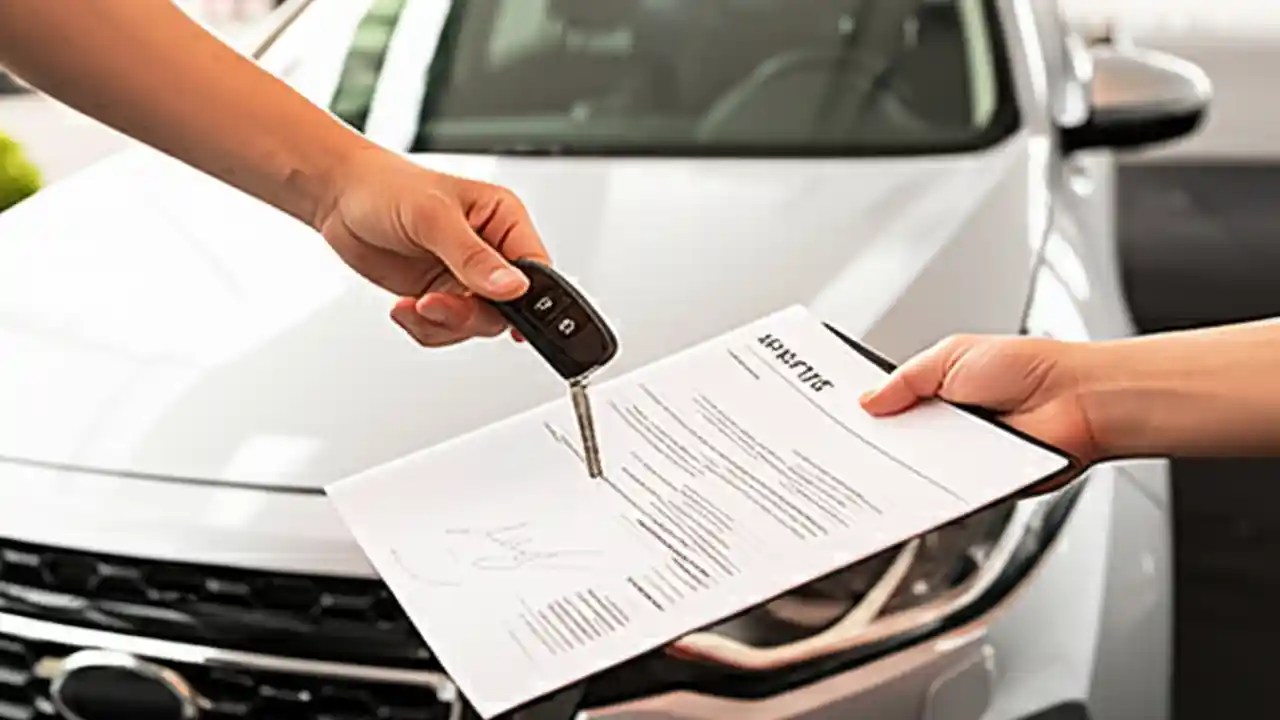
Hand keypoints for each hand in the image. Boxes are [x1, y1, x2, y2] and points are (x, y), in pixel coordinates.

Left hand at [314, 147, 547, 346]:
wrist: (340, 199)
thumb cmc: (386, 188)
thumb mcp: (432, 218)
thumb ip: (473, 256)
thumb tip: (512, 286)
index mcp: (503, 220)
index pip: (536, 269)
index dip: (525, 299)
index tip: (505, 316)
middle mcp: (490, 251)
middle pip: (509, 307)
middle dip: (470, 314)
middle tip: (438, 303)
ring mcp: (465, 277)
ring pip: (478, 324)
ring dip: (444, 323)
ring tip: (416, 303)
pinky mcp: (441, 295)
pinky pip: (448, 330)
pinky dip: (425, 328)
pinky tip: (406, 306)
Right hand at [860, 335, 1102, 466]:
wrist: (1075, 401)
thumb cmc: (1030, 368)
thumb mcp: (951, 356)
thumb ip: (905, 379)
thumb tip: (867, 400)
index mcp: (940, 389)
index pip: (892, 404)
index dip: (868, 411)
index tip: (841, 416)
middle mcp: (949, 424)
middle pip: (898, 440)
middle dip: (877, 440)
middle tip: (854, 442)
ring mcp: (962, 456)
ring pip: (917, 468)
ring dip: (904, 464)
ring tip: (887, 456)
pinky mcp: (978, 484)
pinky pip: (945, 491)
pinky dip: (934, 487)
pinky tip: (923, 477)